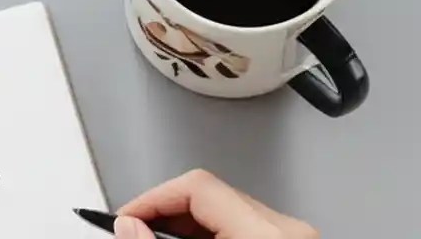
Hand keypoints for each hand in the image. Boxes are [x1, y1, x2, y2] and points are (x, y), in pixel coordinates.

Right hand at [115, 170, 317, 238]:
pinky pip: (243, 225)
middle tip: (134, 231)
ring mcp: (294, 236)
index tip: (126, 217)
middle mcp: (287, 229)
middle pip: (211, 195)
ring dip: (186, 224)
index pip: (198, 187)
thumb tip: (130, 226)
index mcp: (267, 233)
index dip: (153, 198)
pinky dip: (210, 233)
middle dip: (165, 211)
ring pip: (226, 210)